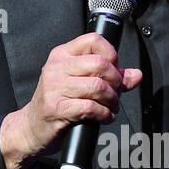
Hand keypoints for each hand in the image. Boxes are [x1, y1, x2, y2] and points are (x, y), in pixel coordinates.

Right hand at [0, 33, 142, 168]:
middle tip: (116, 93)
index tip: (115, 70)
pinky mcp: (57, 108)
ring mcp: (55, 88)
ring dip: (112, 100)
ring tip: (111, 107)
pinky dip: (104, 114)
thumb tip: (136, 75)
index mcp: (62, 55)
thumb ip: (109, 77)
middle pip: (100, 64)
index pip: (93, 40)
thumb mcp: (80, 83)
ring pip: (98, 86)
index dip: (112, 54)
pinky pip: (91, 107)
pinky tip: (104, 117)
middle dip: (115, 81)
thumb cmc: (57, 103)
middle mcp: (57, 68)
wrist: (32, 127)